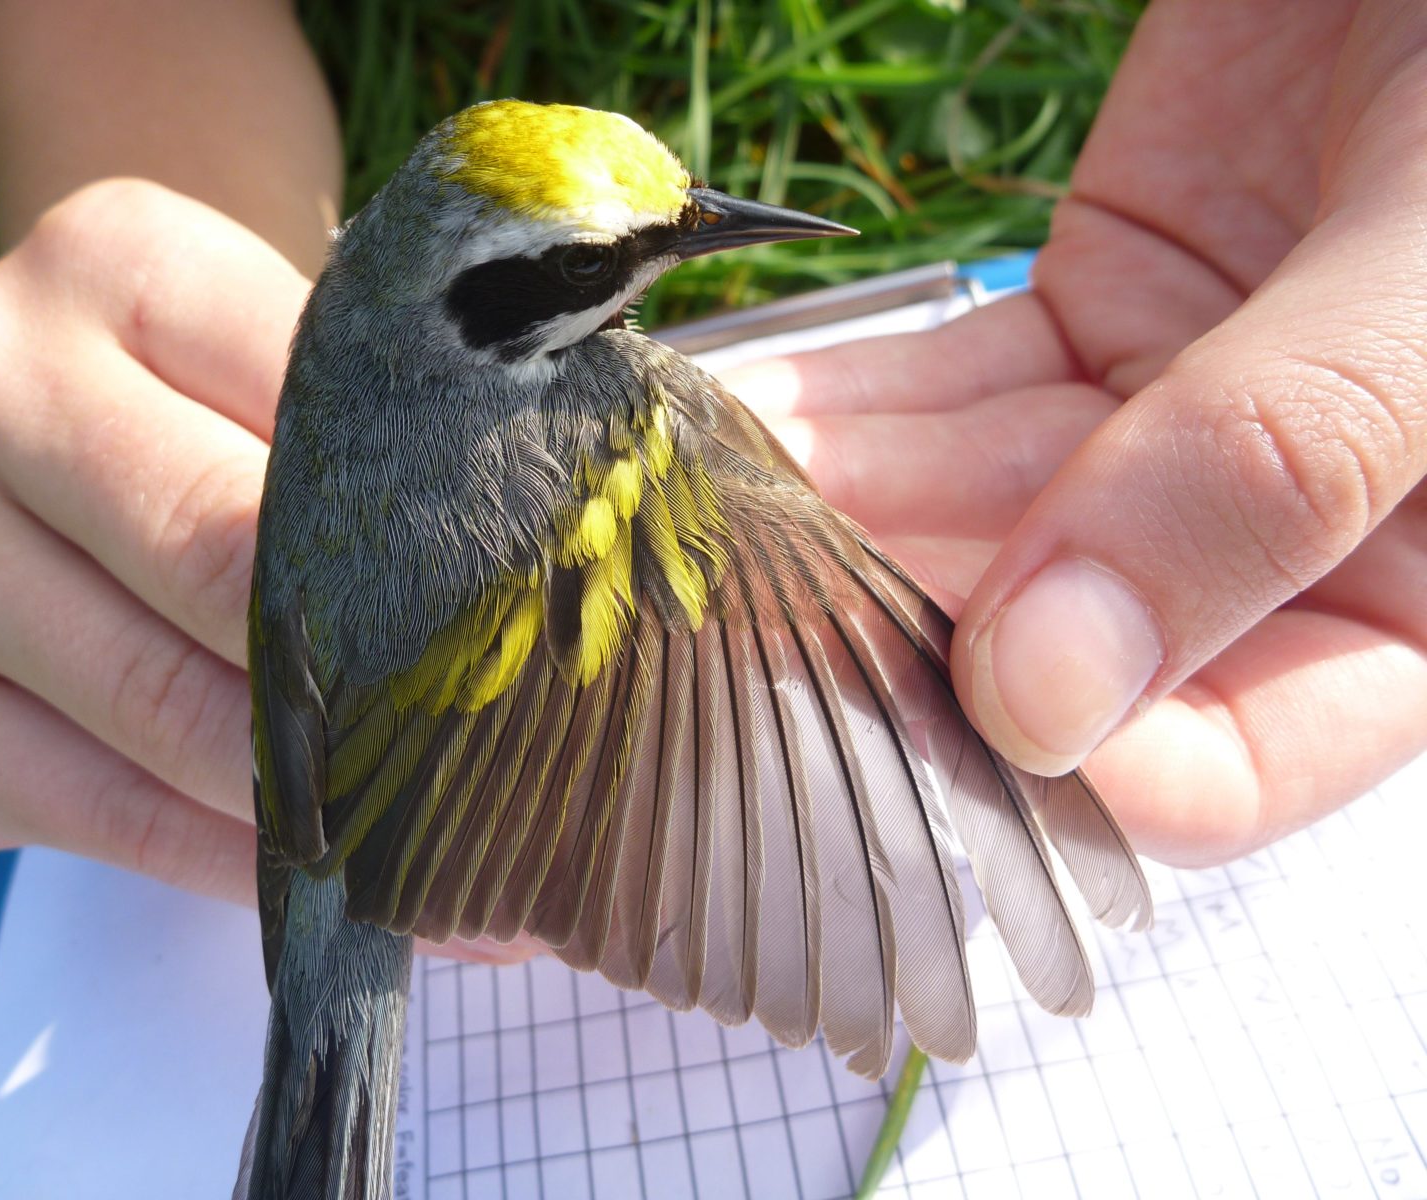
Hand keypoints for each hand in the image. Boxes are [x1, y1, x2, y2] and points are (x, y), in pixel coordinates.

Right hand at [0, 179, 533, 962]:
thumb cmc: (225, 395)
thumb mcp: (304, 359)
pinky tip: (315, 881)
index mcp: (116, 259)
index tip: (556, 641)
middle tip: (508, 774)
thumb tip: (616, 594)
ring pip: (156, 705)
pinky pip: (87, 809)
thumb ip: (418, 435)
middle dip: (376, 685)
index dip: (448, 546)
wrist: (49, 410)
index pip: (319, 421)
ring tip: (442, 857)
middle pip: (220, 563)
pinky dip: (216, 859)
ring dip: (314, 799)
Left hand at [724, 0, 1426, 866]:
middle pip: (1056, 643)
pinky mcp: (1095, 314)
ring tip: (699, 506)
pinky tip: (738, 420)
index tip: (880, 720)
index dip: (1046, 775)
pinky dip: (845, 405)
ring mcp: (1176, 423)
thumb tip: (1048, 692)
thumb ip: (1265, 468)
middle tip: (733, 600)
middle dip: (888, 620)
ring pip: (978, 515)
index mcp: (1420, 587)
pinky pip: (949, 392)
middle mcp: (1285, 532)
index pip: (1221, 766)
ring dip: (833, 512)